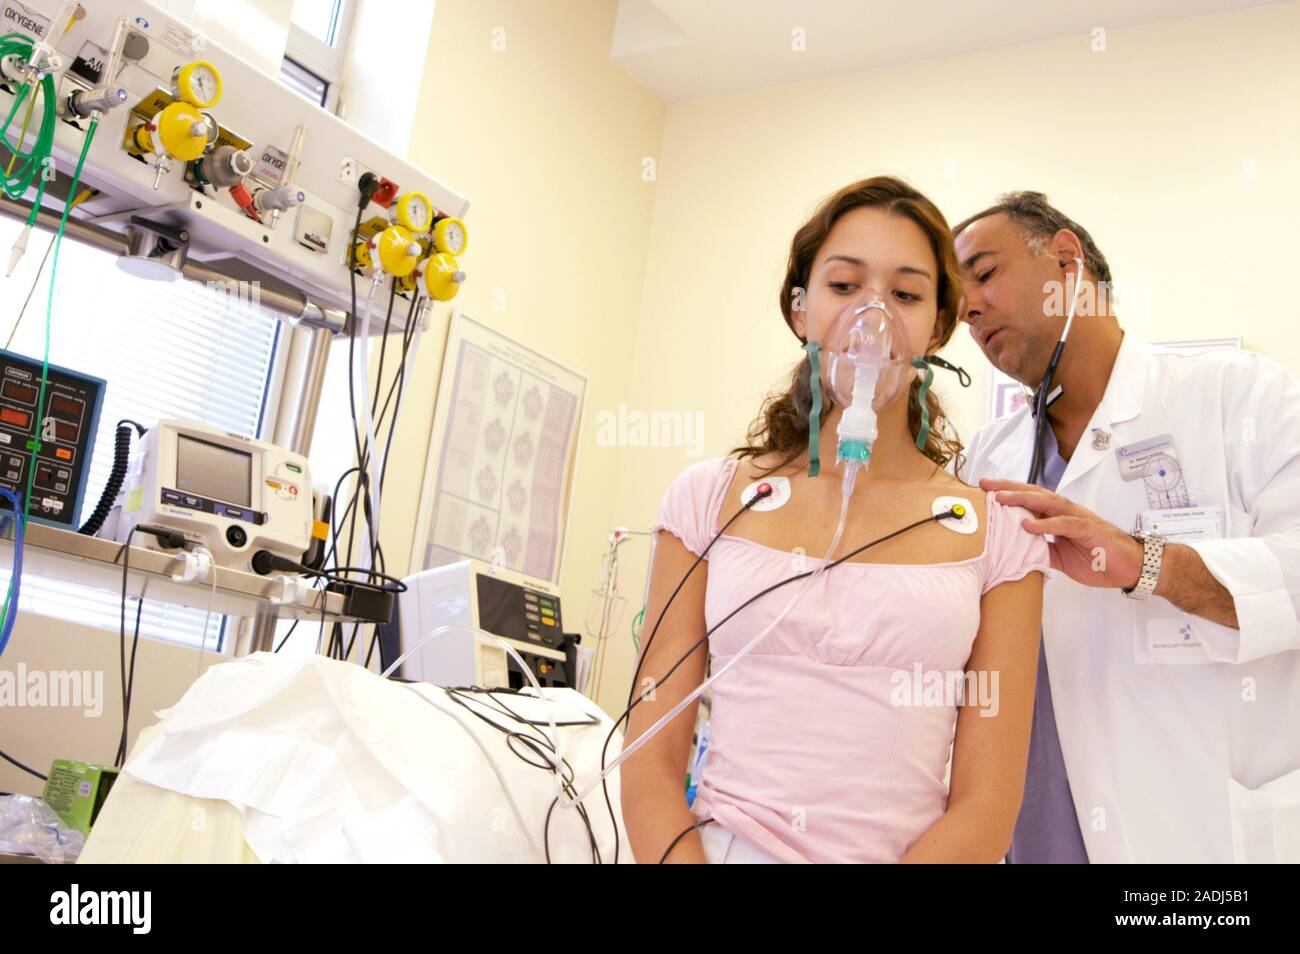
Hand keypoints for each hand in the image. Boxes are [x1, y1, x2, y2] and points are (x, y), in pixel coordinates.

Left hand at [979, 478, 1143, 589]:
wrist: (1131, 568)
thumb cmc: (1099, 559)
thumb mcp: (1061, 558)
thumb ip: (1041, 550)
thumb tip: (1017, 551)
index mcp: (1058, 517)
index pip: (1029, 501)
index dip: (1007, 495)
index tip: (984, 491)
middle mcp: (1067, 513)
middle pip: (1034, 494)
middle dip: (1008, 488)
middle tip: (984, 484)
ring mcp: (1079, 519)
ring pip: (1047, 503)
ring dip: (1023, 499)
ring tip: (1000, 499)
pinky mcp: (1090, 531)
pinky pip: (1065, 525)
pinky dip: (1046, 525)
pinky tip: (1028, 525)